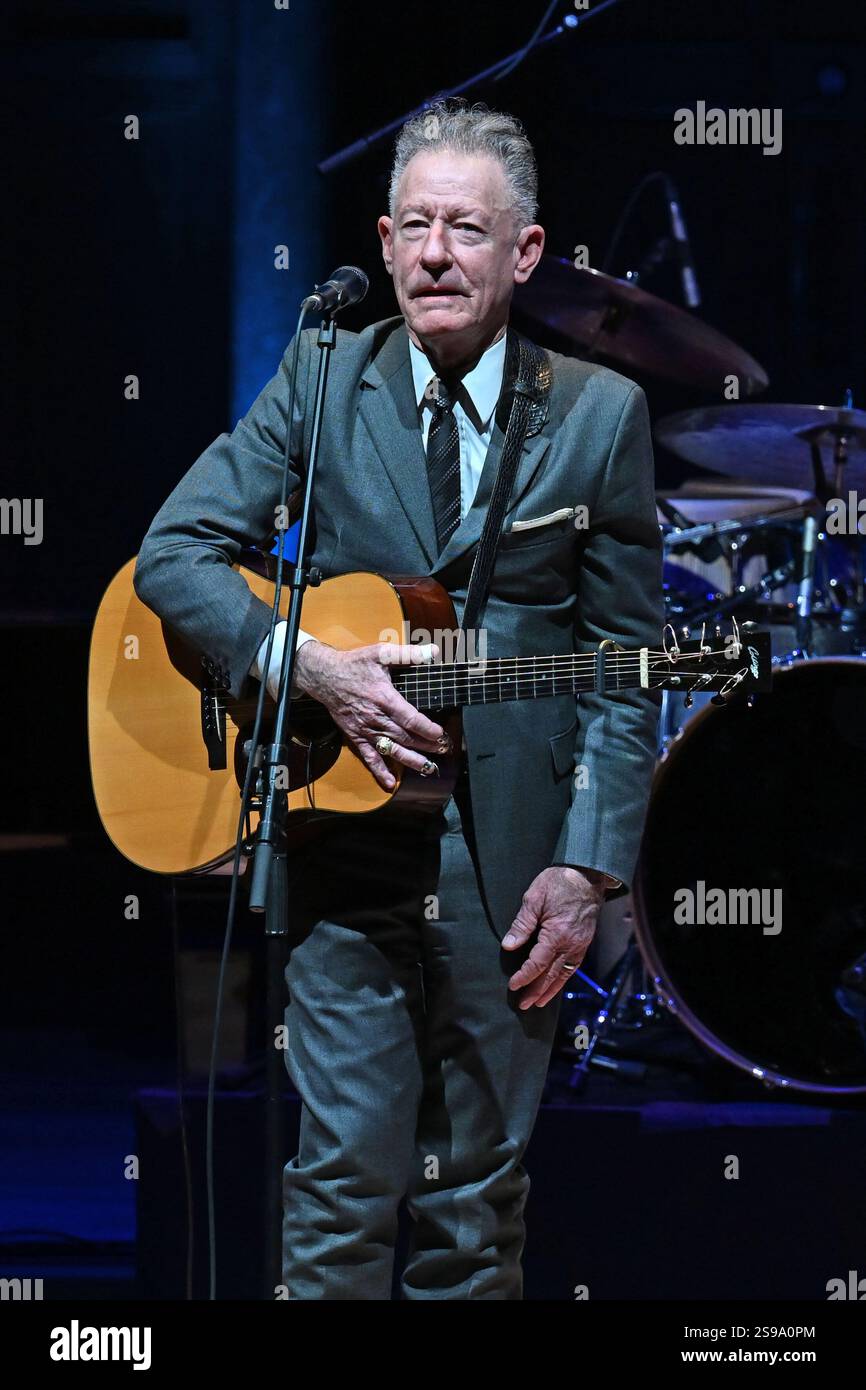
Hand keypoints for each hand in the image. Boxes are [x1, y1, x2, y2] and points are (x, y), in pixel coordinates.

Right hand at [293, 639, 450, 789]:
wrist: (325, 676)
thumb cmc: (354, 664)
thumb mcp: (381, 652)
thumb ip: (408, 654)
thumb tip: (434, 652)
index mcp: (384, 698)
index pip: (411, 719)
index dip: (428, 729)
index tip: (441, 735)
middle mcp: (376, 717)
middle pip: (405, 737)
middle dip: (426, 745)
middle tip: (443, 750)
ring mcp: (366, 729)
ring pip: (391, 749)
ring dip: (411, 760)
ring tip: (428, 769)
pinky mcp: (356, 736)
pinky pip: (369, 756)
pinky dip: (380, 771)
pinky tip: (391, 782)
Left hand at [502, 866, 607, 1008]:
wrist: (587, 874)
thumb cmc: (558, 882)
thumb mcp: (534, 898)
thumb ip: (522, 923)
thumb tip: (509, 945)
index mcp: (557, 934)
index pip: (537, 963)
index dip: (524, 976)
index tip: (513, 985)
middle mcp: (571, 944)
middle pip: (551, 974)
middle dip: (536, 991)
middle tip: (523, 1004)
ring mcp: (580, 944)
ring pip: (564, 974)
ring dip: (550, 990)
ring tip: (538, 1002)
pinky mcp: (585, 942)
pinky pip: (573, 966)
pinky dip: (563, 979)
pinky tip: (556, 984)